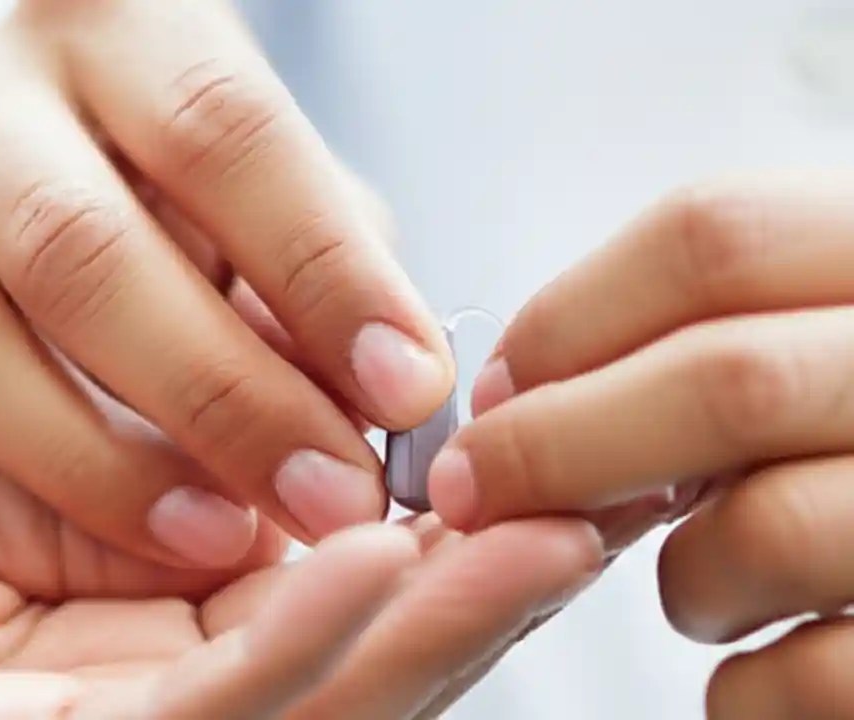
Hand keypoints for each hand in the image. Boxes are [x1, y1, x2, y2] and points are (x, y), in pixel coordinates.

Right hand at [0, 0, 451, 571]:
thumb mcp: (261, 200)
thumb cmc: (168, 192)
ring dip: (106, 462)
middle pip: (83, 244)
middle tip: (330, 497)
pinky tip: (111, 535)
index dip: (322, 272)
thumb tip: (385, 401)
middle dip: (222, 392)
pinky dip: (16, 485)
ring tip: (224, 536)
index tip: (405, 394)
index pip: (222, 134)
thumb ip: (317, 277)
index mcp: (103, 21)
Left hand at [0, 438, 600, 718]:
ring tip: (520, 536)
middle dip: (465, 597)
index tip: (500, 462)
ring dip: (425, 628)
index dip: (417, 542)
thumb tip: (277, 457)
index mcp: (134, 657)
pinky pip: (210, 715)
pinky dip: (302, 641)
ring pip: (310, 710)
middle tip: (573, 506)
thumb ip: (125, 489)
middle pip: (342, 672)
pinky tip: (374, 561)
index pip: (309, 604)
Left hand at [426, 174, 853, 716]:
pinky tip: (760, 667)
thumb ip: (711, 337)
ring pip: (764, 532)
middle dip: (556, 445)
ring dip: (682, 578)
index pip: (716, 238)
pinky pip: (814, 678)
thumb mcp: (820, 343)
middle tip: (474, 491)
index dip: (570, 316)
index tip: (498, 385)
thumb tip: (519, 385)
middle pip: (721, 380)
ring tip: (703, 590)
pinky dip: (746, 691)